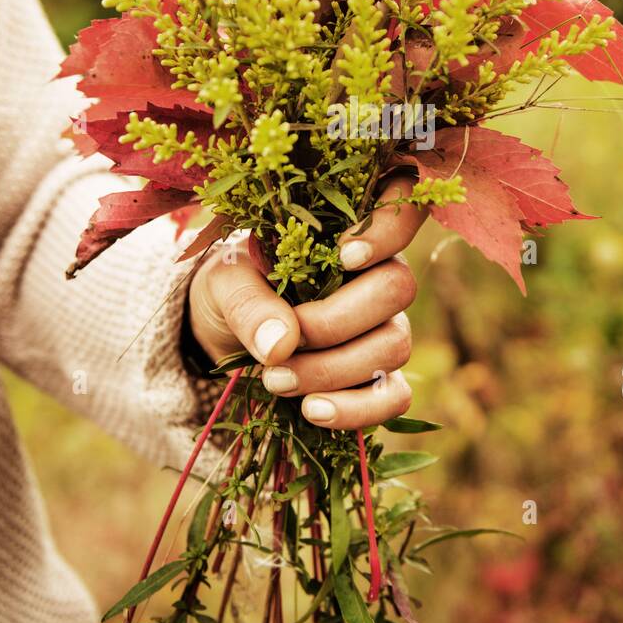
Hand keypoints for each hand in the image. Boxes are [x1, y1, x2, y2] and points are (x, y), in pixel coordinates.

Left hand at [188, 176, 424, 430]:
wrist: (223, 334)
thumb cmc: (232, 289)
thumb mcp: (225, 284)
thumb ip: (249, 304)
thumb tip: (282, 344)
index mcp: (346, 234)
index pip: (400, 211)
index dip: (388, 231)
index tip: (343, 256)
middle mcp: (377, 275)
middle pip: (396, 288)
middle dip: (335, 323)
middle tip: (282, 344)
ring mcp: (384, 327)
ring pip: (395, 345)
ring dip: (334, 370)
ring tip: (276, 380)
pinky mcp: (378, 377)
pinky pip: (395, 396)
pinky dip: (356, 409)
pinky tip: (312, 411)